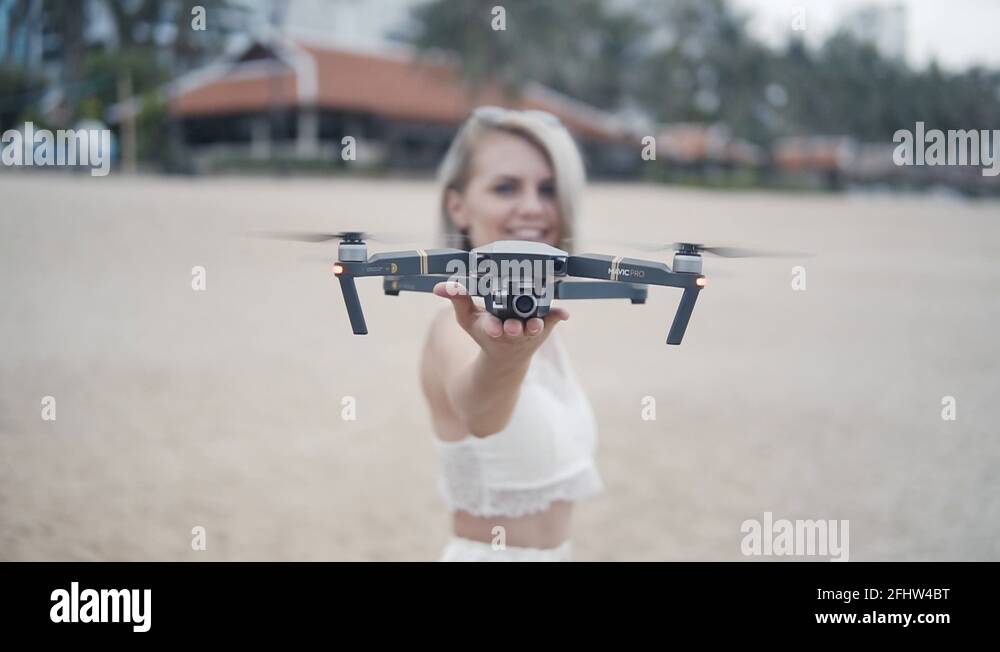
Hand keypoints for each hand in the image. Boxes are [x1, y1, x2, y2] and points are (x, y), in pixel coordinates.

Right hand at [432, 281, 568, 362]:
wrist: (508, 356)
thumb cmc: (487, 332)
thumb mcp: (468, 318)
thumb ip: (458, 299)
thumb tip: (440, 286)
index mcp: (493, 329)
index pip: (491, 328)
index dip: (492, 327)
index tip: (493, 328)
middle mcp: (513, 330)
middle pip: (515, 328)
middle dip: (514, 328)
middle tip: (514, 326)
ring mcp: (530, 329)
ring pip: (534, 327)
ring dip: (535, 326)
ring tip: (536, 323)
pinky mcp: (545, 326)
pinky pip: (553, 319)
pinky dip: (557, 316)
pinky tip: (563, 312)